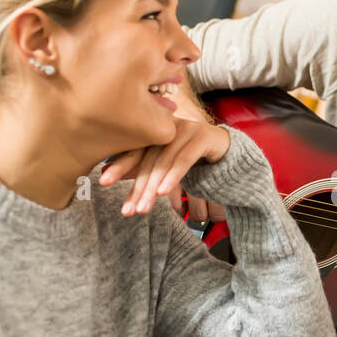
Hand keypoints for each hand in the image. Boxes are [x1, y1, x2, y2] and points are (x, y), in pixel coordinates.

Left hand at [99, 118, 230, 216]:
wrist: (234, 159)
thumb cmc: (196, 163)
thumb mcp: (166, 168)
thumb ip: (142, 169)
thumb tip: (104, 174)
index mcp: (157, 131)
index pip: (135, 149)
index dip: (119, 166)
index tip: (103, 182)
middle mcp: (169, 126)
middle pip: (148, 158)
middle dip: (137, 187)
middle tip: (128, 209)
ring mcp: (187, 128)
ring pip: (164, 161)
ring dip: (152, 187)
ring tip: (144, 208)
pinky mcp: (204, 137)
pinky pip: (184, 159)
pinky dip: (172, 177)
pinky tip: (163, 193)